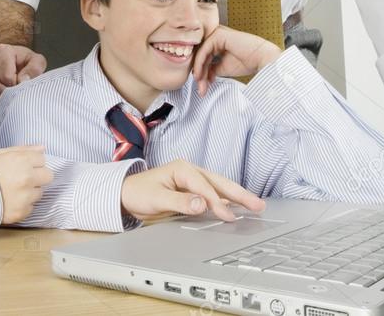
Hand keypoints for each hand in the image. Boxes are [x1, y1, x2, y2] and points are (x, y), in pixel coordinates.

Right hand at [0, 44, 46, 99]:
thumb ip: (35, 68)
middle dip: (6, 90)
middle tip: (12, 87)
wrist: (11, 59)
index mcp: (4, 51)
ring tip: (5, 86)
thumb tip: (24, 80)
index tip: (19, 82)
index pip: (7, 77)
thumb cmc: (22, 61)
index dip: (15, 85)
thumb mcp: (35, 61)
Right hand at [0, 145, 53, 223]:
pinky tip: (10, 202)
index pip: (42, 159)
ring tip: (13, 191)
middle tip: (23, 179)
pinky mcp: (21, 212)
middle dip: (38, 177)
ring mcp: (25, 197)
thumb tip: (42, 148)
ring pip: (39, 193)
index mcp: (22, 161)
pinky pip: (30, 208)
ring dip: (30, 192)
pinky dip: (23, 206)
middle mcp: (27, 178)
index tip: (24, 166)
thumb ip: (23, 150)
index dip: (33, 163)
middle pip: (48, 176)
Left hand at [120, 159, 265, 222]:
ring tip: (255, 206)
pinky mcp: (192, 192)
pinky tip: (237, 209)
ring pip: (219, 188)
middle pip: (219, 183)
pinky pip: (212, 196)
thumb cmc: (138, 192)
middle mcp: (190, 172)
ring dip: (237, 197)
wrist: (125, 195)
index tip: (227, 216)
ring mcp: (192, 182)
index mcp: (182, 169)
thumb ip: (179, 202)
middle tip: (257, 204)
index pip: (205, 187)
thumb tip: (201, 204)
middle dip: (239, 194)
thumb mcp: (156, 198)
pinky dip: (226, 202)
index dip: (217, 202)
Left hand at [191, 25, 280, 95]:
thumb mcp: (223, 68)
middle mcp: (216, 35)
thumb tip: (199, 77)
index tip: (202, 86)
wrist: (263, 60)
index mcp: (218, 41)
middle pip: (201, 54)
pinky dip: (200, 64)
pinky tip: (200, 75)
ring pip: (201, 53)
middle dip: (200, 73)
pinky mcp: (218, 34)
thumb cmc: (248, 62)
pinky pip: (204, 51)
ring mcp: (217, 33)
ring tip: (201, 84)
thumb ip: (210, 69)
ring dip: (199, 70)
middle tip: (201, 88)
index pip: (203, 56)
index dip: (201, 71)